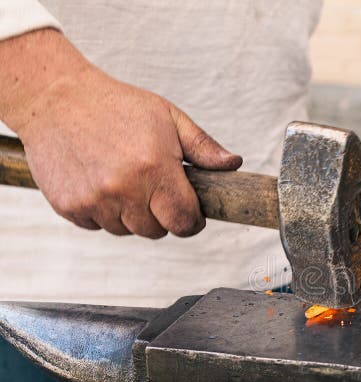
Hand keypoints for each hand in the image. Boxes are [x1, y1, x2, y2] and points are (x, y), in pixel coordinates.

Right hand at [0, 29, 241, 237]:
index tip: (189, 209)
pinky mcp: (70, 207)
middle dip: (161, 214)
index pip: (184, 221)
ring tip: (123, 178)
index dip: (192, 220)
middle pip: (157, 231)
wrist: (54, 98)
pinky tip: (99, 181)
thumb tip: (233, 164)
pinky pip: (98, 226)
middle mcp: (124, 189)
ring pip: (127, 230)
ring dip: (130, 214)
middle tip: (152, 185)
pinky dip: (102, 212)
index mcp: (154, 168)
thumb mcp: (168, 117)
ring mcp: (94, 201)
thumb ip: (203, 147)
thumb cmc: (116, 106)